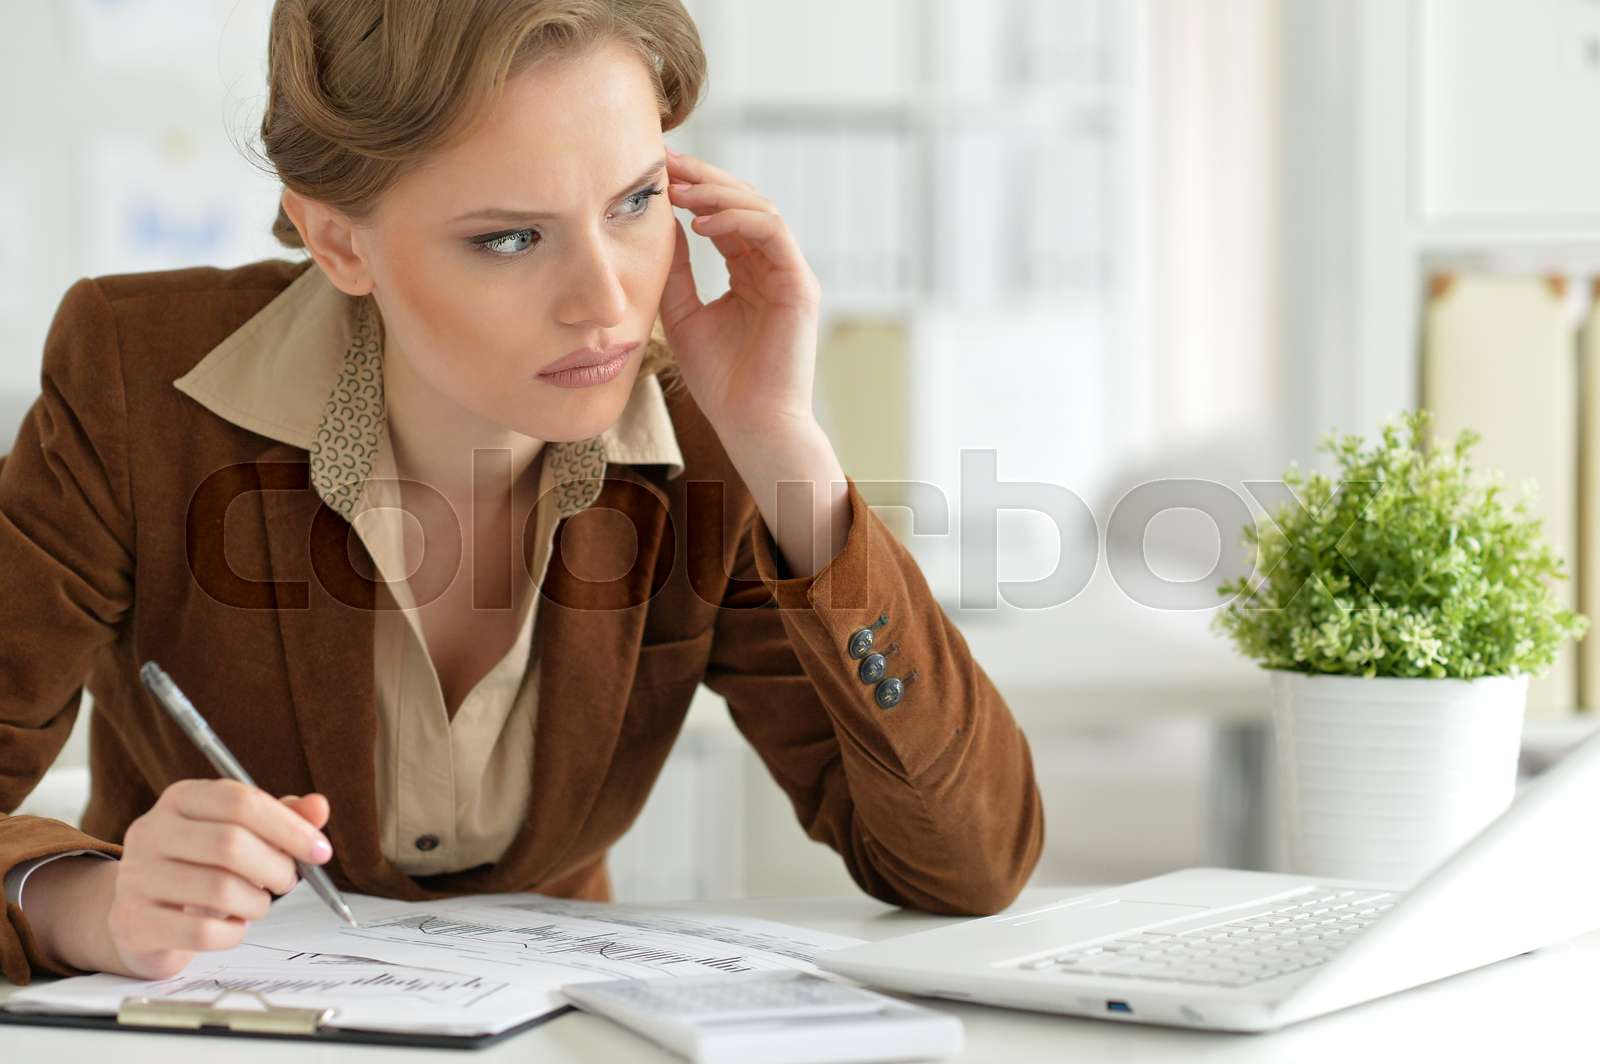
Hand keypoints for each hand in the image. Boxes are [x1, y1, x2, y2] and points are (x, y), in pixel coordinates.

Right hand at [27, 780, 332, 978]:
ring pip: (219, 890)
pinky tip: (233, 927)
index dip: (289, 827)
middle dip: (276, 868)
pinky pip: (201, 932)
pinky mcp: (133, 923)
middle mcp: (151, 831)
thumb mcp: (240, 834)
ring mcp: (136, 877)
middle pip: (230, 844)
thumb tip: (319, 807)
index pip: (240, 801)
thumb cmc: (202, 868)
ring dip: (257, 903)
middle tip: (289, 882)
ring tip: (259, 904)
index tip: (320, 852)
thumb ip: (282, 819)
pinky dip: (233, 933)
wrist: (143, 917)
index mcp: (181, 798)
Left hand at [657, 147, 822, 441]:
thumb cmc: (721, 382)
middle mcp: (773, 267)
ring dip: (718, 194)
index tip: (657, 173)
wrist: (750, 424)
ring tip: (680, 193)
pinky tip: (702, 225)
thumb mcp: (683, 313)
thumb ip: (676, 271)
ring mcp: (789, 274)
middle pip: (744, 202)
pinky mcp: (800, 286)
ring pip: (761, 208)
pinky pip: (773, 233)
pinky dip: (739, 220)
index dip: (693, 189)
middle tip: (666, 165)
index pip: (724, 216)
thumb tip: (660, 225)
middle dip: (704, 178)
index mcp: (749, 273)